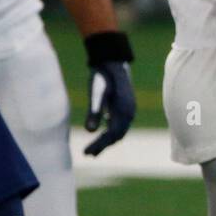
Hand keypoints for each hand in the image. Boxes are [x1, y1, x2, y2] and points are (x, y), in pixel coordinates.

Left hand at [83, 31, 135, 155]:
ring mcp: (129, 109)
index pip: (112, 135)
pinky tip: (101, 132)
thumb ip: (94, 112)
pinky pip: (120, 124)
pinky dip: (111, 131)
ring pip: (119, 131)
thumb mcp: (96, 95)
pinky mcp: (125, 106)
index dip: (100, 145)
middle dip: (103, 145)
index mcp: (124, 111)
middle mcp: (129, 112)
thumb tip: (90, 132)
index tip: (86, 152)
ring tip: (94, 149)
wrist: (112, 62)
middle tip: (88, 154)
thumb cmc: (103, 78)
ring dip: (107, 140)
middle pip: (117, 135)